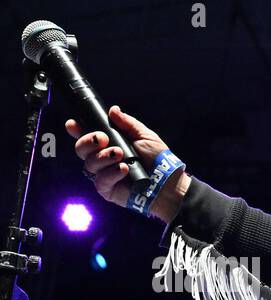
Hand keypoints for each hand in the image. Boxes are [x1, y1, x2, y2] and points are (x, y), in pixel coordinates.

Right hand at [64, 106, 189, 222]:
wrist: (168, 182)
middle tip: (102, 138)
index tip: (73, 124)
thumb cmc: (158, 160)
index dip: (76, 129)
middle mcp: (102, 158)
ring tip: (120, 154)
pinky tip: (123, 169)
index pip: (85, 135)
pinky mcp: (108, 190)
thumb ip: (128, 123)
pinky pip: (100, 180)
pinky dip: (110, 173)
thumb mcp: (145, 136)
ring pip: (90, 163)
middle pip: (81, 148)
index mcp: (108, 143)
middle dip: (88, 141)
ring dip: (103, 157)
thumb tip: (113, 110)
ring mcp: (103, 174)